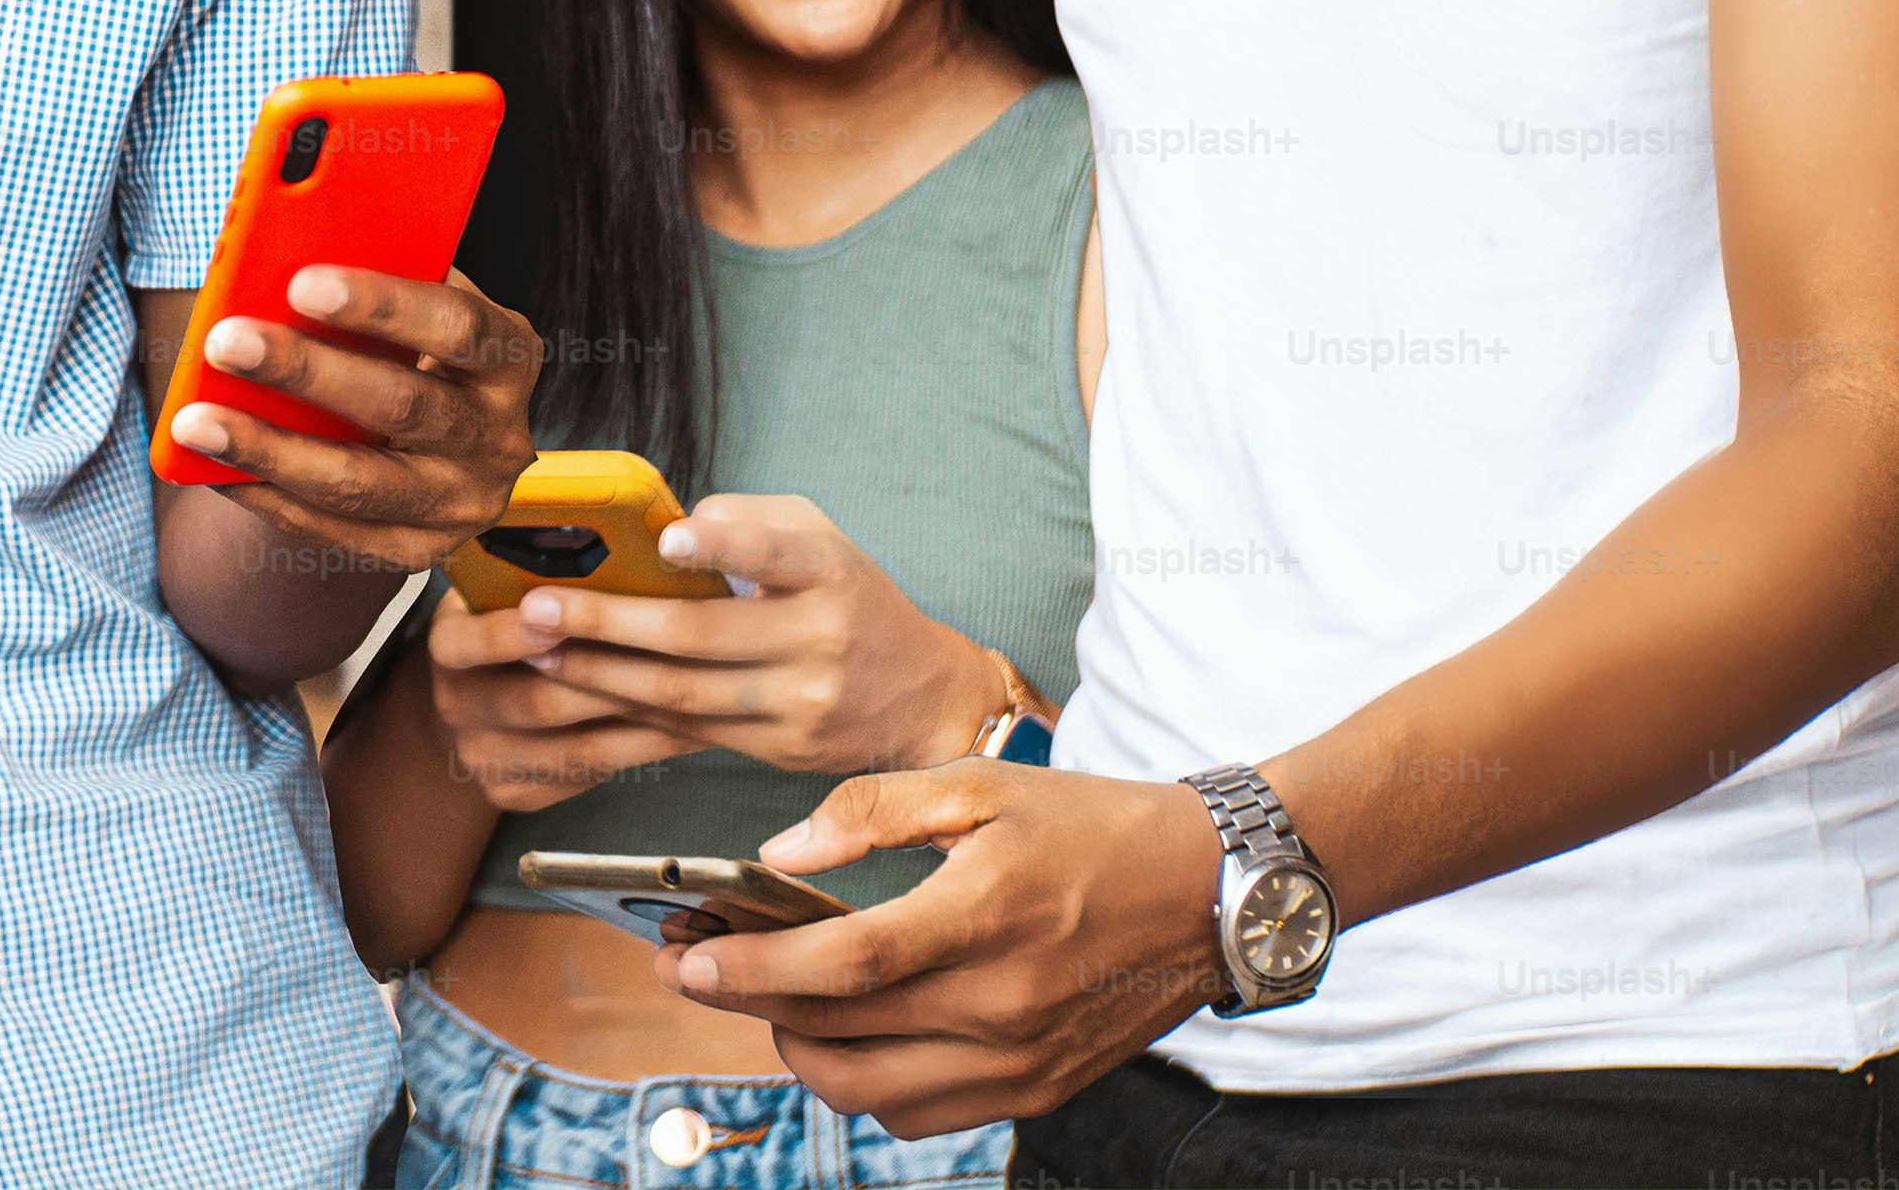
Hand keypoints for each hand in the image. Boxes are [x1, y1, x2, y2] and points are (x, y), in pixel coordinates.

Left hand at [164, 266, 536, 575]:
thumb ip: (379, 281)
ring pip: (357, 483)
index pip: (457, 328)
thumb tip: (285, 259)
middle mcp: (498, 438)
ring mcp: (461, 504)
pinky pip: (330, 531)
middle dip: (305, 372)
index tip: (301, 284)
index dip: (381, 305)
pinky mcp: (416, 550)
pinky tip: (214, 468)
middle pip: (400, 407)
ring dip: (267, 449)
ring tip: (196, 421)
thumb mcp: (419, 309)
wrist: (437, 443)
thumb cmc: (413, 349)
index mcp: (509, 356)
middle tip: (227, 342)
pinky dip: (266, 496)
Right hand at [422, 592, 693, 808]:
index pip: (468, 643)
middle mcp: (455, 707)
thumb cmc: (513, 618)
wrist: (475, 698)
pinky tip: (692, 729)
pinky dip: (644, 751)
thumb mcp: (505, 586)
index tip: (557, 613)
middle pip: (538, 702)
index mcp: (447, 645)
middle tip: (680, 658)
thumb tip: (624, 540)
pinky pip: (589, 776)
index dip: (512, 634)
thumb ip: (540, 573)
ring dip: (646, 721)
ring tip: (707, 696)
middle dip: (610, 679)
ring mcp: (483, 759)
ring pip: (577, 748)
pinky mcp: (514, 793)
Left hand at [492, 493, 1009, 778]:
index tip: (666, 539)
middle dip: (608, 624)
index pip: (774, 555)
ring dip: (599, 676)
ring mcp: (798, 705)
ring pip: (682, 695)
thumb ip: (750, 522)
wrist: (922, 699)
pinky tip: (581, 694)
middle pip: (700, 638)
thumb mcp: (820, 537)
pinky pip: (689, 732)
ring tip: (536, 655)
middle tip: (536, 609)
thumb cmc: (853, 599)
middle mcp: (818, 640)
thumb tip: (667, 531)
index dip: (720, 548)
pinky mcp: (777, 750)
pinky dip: (629, 712)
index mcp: (829, 574)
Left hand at [657, 760, 1229, 1136]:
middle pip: (838, 1033)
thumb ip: (877, 809)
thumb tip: (782, 852)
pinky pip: (919, 1114)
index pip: (845, 962)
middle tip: (700, 966)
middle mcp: (1001, 1005)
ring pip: (867, 1092)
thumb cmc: (1096, 826)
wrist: (1213, 894)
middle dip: (748, 1003)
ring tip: (776, 997)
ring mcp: (1019, 1061)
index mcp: (987, 915)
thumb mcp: (987, 785)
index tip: (685, 957)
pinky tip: (854, 1033)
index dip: (753, 967)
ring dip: (802, 1049)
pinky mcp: (1035, 1092)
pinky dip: (867, 1084)